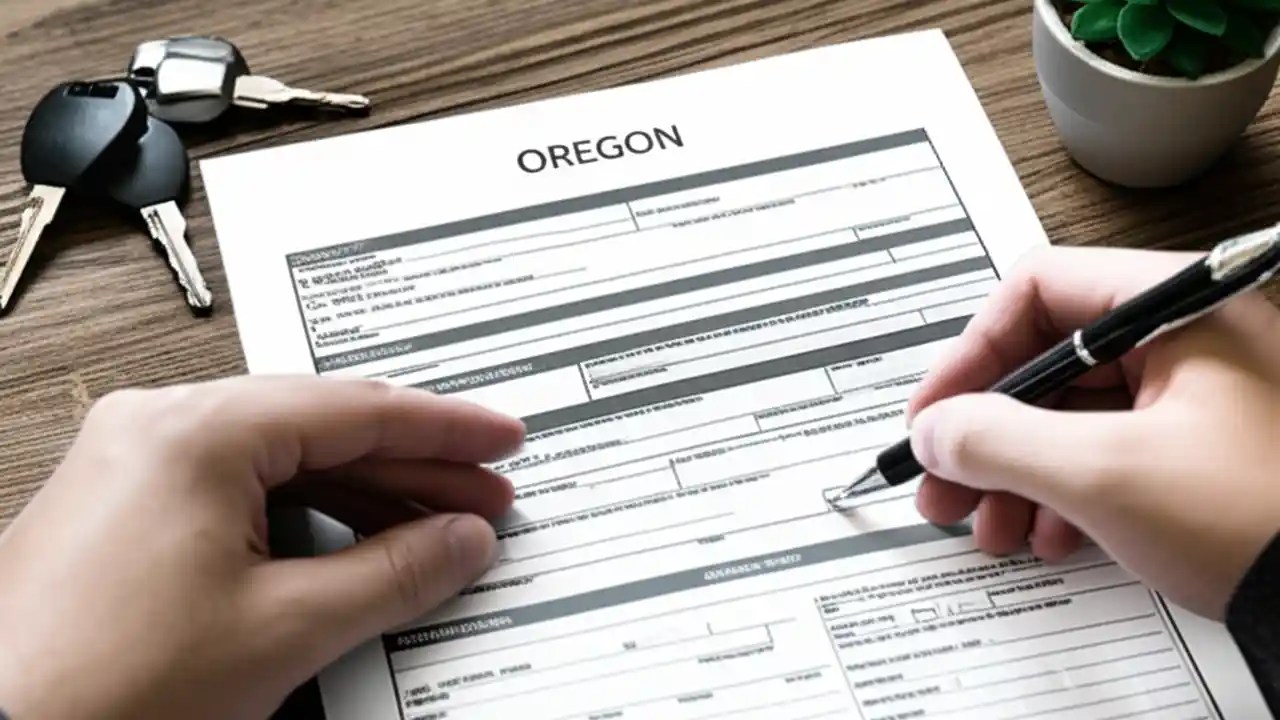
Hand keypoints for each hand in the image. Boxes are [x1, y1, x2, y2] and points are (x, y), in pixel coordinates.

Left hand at [0, 376, 523, 719]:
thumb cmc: (101, 691)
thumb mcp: (284, 630)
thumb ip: (395, 573)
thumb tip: (462, 539)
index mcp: (196, 431)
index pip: (357, 410)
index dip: (446, 429)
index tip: (500, 441)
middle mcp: (159, 428)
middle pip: (323, 429)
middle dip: (414, 465)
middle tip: (484, 492)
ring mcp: (136, 465)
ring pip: (284, 460)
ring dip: (366, 492)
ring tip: (438, 523)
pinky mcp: (127, 509)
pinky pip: (243, 489)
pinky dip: (308, 514)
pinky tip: (358, 542)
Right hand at [907, 245, 1279, 619]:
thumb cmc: (1263, 519)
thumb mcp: (1105, 474)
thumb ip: (999, 440)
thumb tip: (937, 430)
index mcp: (1183, 307)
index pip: (1042, 290)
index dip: (972, 353)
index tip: (936, 411)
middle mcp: (1191, 338)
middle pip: (1049, 359)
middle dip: (986, 430)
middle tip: (944, 476)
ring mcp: (1199, 393)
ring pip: (1072, 412)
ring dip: (1015, 470)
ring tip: (989, 522)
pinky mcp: (1200, 445)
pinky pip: (1106, 447)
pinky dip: (1062, 489)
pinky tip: (1047, 532)